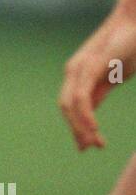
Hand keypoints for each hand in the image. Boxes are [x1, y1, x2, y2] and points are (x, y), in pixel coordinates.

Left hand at [59, 18, 135, 150]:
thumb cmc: (128, 47)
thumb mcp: (113, 76)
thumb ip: (99, 92)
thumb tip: (90, 112)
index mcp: (79, 74)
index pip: (70, 106)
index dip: (76, 126)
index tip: (87, 146)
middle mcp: (74, 70)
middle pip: (66, 107)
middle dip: (77, 130)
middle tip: (92, 147)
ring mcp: (80, 67)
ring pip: (70, 105)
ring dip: (81, 127)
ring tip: (96, 143)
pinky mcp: (91, 65)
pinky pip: (82, 95)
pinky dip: (85, 115)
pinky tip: (94, 129)